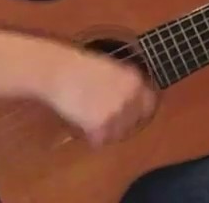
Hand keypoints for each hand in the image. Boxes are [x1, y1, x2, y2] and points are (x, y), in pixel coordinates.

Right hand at [38, 43, 155, 147]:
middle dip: (121, 125)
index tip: (131, 117)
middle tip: (107, 123)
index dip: (140, 112)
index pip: (150, 104)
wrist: (58, 71)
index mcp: (135, 80)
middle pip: (133, 123)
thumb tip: (130, 99)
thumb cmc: (79, 67)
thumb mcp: (111, 69)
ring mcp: (116, 112)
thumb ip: (124, 84)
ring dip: (107, 133)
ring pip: (118, 134)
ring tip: (93, 125)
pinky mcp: (99, 125)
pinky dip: (92, 138)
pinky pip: (100, 141)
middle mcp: (131, 97)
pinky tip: (84, 129)